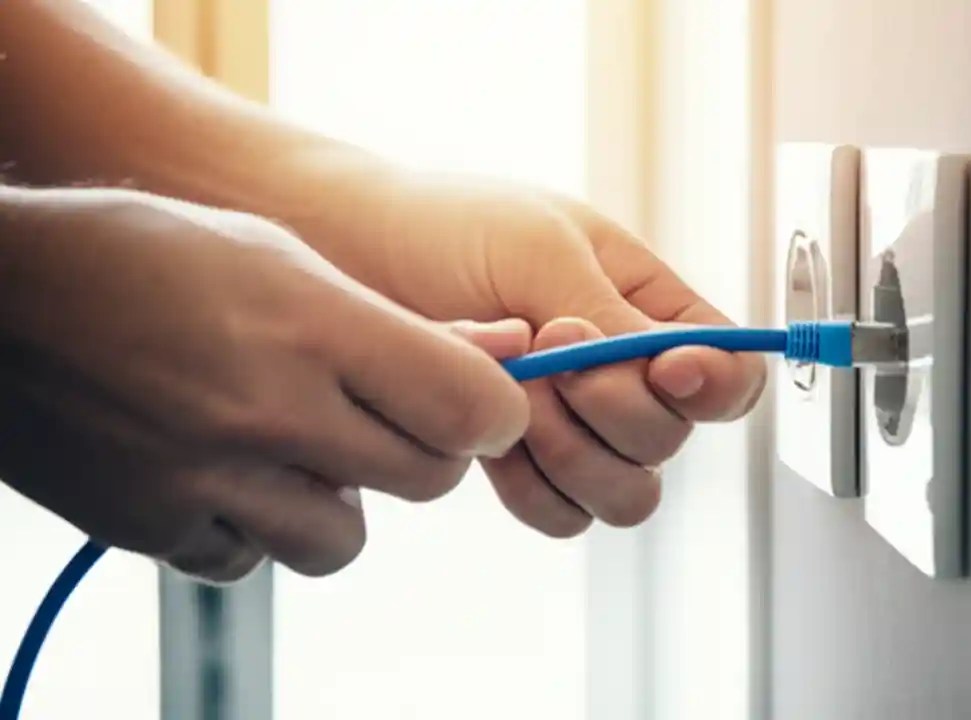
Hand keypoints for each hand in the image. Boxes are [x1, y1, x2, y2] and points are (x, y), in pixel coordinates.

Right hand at [0, 187, 529, 581]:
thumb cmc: (148, 252)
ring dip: (335, 499)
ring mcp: (204, 479)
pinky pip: (249, 559)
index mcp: (312, 325)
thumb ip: (400, 319)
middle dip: (421, 451)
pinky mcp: (150, 527)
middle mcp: (266, 411)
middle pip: (425, 481)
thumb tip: (510, 352)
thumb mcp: (282, 255)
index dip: (493, 412)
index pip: (471, 410)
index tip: (475, 403)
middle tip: (376, 412)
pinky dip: (248, 526)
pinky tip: (216, 467)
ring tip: (287, 442)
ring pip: (342, 539)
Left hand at [305, 175, 768, 536]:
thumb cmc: (452, 227)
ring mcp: (577, 429)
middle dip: (612, 406)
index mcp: (654, 313)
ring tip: (517, 392)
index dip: (713, 388)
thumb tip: (678, 373)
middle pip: (672, 442)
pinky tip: (492, 436)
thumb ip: (614, 321)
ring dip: (573, 454)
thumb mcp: (544, 251)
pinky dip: (532, 487)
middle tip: (549, 347)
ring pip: (626, 495)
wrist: (353, 252)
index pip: (731, 377)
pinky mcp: (523, 465)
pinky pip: (562, 515)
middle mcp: (628, 380)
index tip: (662, 370)